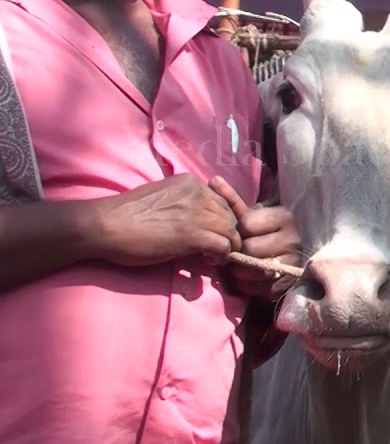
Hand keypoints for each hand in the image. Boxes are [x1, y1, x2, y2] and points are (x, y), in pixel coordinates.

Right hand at [95, 174, 241, 265]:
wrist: (104, 225)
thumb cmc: (125, 216)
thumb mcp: (162, 200)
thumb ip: (183, 204)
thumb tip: (199, 221)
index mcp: (189, 182)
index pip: (221, 200)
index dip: (221, 219)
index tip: (213, 232)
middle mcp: (197, 193)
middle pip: (230, 215)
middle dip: (228, 232)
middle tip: (217, 247)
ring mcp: (196, 213)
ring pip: (231, 230)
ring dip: (227, 245)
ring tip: (214, 256)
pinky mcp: (192, 235)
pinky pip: (223, 245)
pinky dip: (222, 255)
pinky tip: (210, 260)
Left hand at [209, 176, 301, 299]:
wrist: (288, 255)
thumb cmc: (265, 232)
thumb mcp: (252, 214)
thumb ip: (232, 201)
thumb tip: (212, 180)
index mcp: (285, 217)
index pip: (247, 224)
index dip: (236, 230)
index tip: (237, 233)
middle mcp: (293, 239)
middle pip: (249, 248)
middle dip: (236, 251)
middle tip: (233, 251)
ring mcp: (292, 263)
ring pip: (251, 269)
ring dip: (237, 269)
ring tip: (236, 264)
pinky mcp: (286, 284)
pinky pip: (256, 287)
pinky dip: (245, 284)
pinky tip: (244, 276)